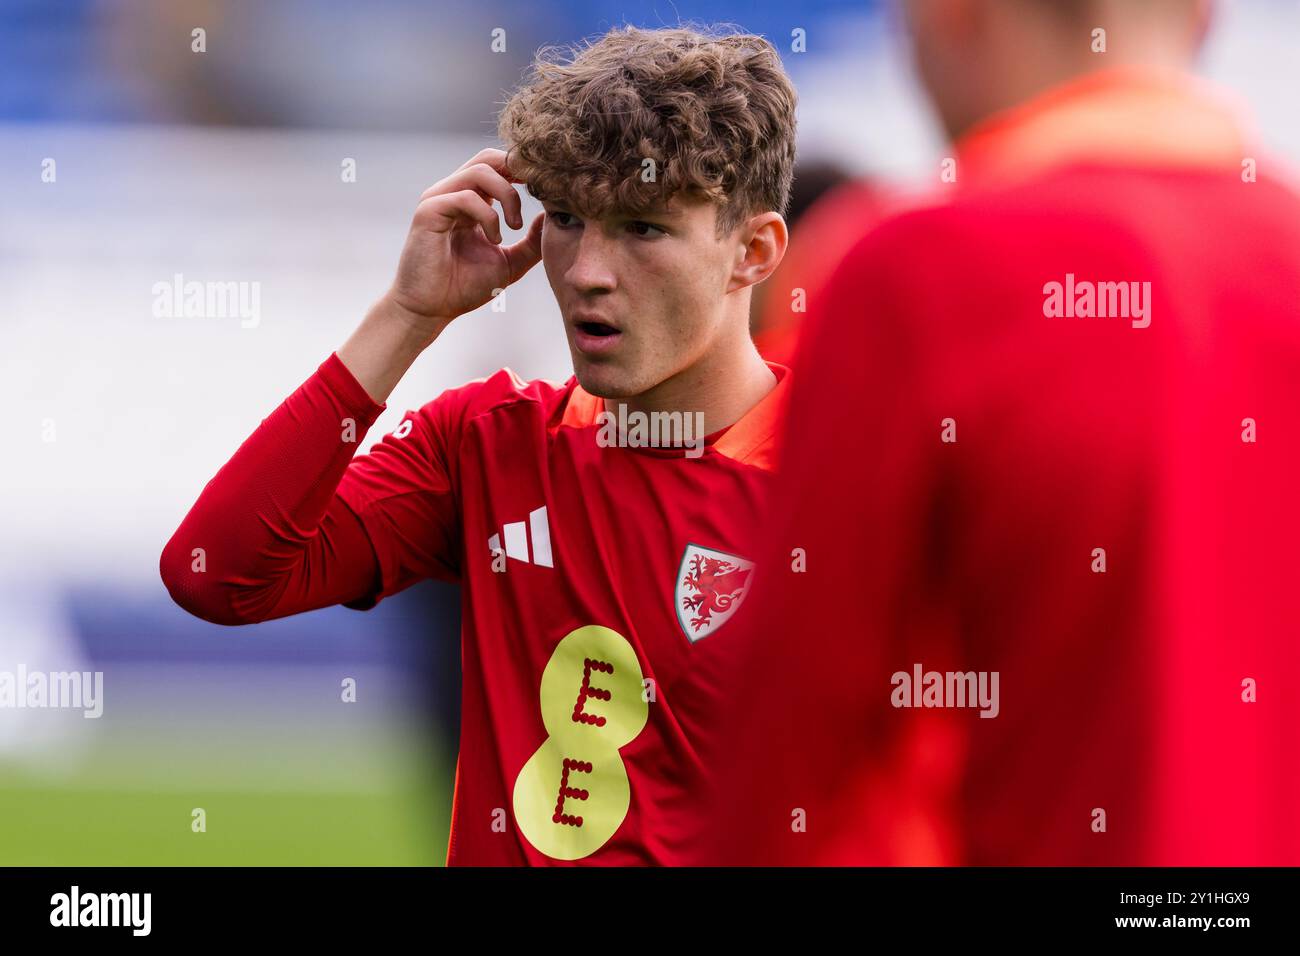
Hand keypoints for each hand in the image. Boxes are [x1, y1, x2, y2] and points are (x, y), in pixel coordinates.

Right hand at [386, 147, 544, 334]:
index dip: (523, 172)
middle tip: (536, 196)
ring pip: (480, 172)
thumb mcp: (509, 262)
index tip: (545, 192)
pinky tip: (495, 239)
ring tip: (514, 227)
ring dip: (507, 196)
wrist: (431, 310)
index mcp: (471, 201)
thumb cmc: (463, 287)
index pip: (497, 168)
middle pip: (489, 158)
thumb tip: (551, 218)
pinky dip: (488, 216)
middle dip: (517, 173)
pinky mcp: (428, 211)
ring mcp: (439, 199)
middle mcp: (453, 193)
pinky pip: (465, 197)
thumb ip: (530, 242)